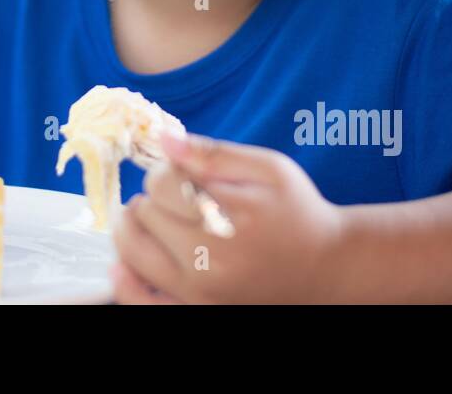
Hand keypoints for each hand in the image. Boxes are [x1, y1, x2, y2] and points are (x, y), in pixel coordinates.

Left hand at [111, 131, 346, 303]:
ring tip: (156, 220)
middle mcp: (210, 258)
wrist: (326, 268)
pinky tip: (125, 262)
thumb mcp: (268, 168)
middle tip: (178, 198)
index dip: (167, 171)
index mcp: (228, 215)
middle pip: (144, 214)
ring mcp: (201, 292)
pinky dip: (125, 280)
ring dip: (134, 229)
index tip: (186, 175)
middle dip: (153, 198)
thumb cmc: (296, 211)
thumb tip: (163, 139)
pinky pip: (139, 302)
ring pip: (131, 251)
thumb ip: (213, 152)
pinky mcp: (198, 312)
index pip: (161, 183)